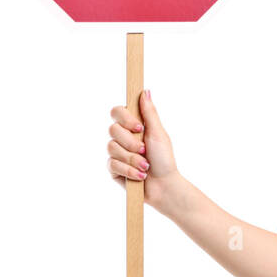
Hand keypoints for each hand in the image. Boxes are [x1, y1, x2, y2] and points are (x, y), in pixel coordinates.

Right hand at [107, 88, 177, 206]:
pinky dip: (129, 170)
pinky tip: (140, 175)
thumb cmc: (164, 159)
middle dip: (131, 143)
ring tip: (146, 166)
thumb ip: (150, 113)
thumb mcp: (158, 134)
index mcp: (133, 126)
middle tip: (144, 150)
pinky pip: (112, 164)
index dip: (125, 118)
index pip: (117, 112)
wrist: (164, 186)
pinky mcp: (113, 169)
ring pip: (112, 148)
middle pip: (112, 130)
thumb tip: (145, 91)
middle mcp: (123, 138)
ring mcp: (116, 153)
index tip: (139, 127)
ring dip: (132, 159)